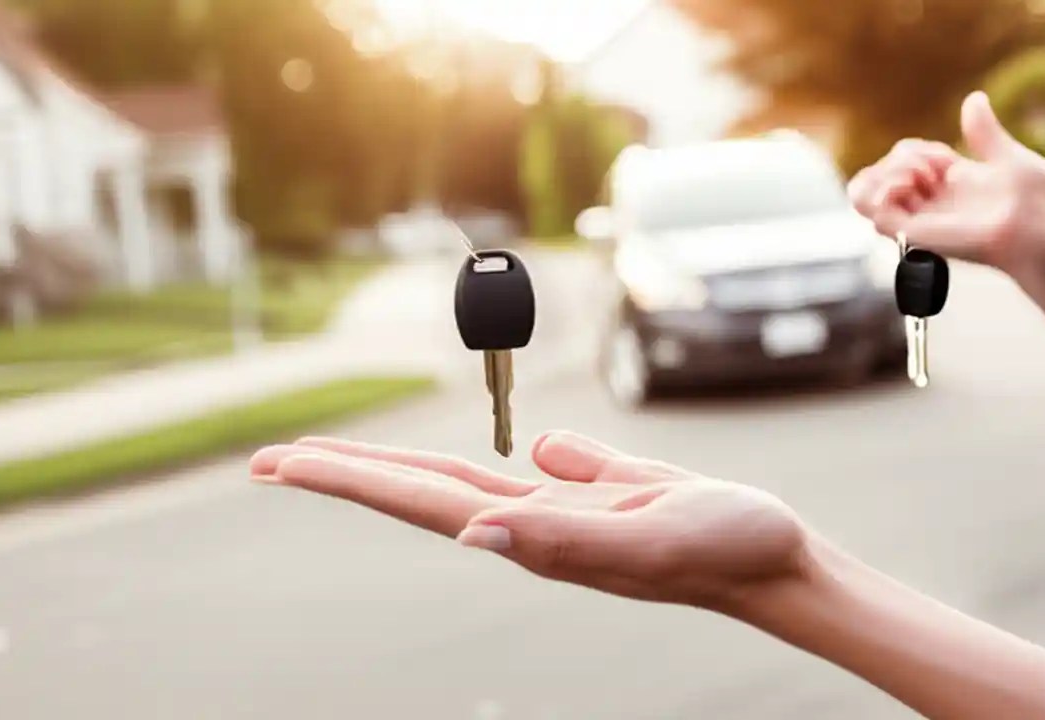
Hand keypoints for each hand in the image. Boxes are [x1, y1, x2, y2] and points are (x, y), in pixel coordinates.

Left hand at [250, 433, 812, 611]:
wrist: (775, 563)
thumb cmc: (727, 551)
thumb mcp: (650, 535)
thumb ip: (567, 534)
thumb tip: (472, 532)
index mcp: (533, 532)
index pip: (420, 498)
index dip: (349, 479)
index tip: (279, 464)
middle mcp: (532, 524)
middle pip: (420, 490)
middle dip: (345, 474)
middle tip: (269, 461)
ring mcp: (562, 509)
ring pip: (461, 477)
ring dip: (397, 465)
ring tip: (342, 458)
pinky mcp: (598, 491)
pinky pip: (531, 465)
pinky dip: (490, 453)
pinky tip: (485, 443)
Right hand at [849, 91, 1044, 281]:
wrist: (1041, 233)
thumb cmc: (1036, 204)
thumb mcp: (1008, 156)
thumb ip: (985, 132)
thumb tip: (973, 98)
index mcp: (946, 186)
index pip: (904, 160)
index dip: (918, 151)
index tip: (948, 158)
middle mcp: (928, 205)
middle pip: (882, 172)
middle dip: (902, 158)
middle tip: (935, 166)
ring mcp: (919, 220)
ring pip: (866, 193)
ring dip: (886, 173)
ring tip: (918, 175)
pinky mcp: (914, 234)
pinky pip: (873, 211)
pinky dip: (884, 189)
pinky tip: (913, 183)